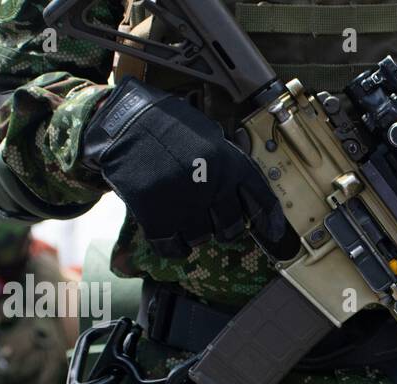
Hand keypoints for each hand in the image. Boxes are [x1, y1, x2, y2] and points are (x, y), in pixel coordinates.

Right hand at [83, 78, 287, 258]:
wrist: (122, 122)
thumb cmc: (166, 126)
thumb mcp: (207, 134)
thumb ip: (228, 161)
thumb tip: (246, 191)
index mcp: (228, 162)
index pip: (260, 199)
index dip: (269, 220)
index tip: (274, 235)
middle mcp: (211, 184)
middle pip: (231, 228)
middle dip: (225, 229)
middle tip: (215, 222)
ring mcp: (184, 201)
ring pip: (202, 238)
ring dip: (196, 233)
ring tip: (185, 217)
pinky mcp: (156, 214)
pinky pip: (173, 246)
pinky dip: (174, 247)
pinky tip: (172, 238)